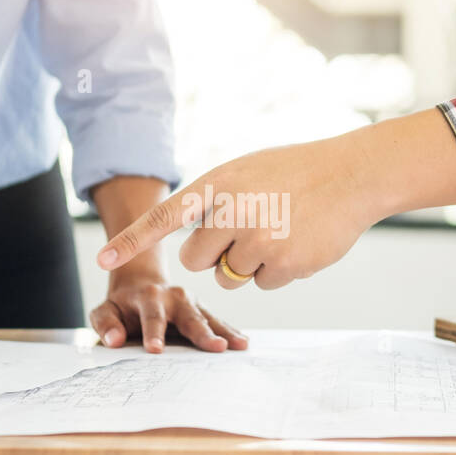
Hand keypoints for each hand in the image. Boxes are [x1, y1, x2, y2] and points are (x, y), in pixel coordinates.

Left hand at [89, 259, 247, 353]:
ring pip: (209, 319)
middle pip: (189, 317)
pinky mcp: (203, 310)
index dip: (153, 333)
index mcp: (149, 297)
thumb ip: (106, 324)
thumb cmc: (122, 305)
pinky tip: (243, 343)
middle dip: (202, 333)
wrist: (141, 284)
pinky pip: (218, 322)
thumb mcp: (106, 311)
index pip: (152, 317)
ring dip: (224, 332)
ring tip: (240, 346)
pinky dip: (230, 332)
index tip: (155, 350)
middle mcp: (175, 297)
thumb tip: (114, 341)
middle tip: (216, 347)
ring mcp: (192, 302)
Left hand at [96, 109, 455, 289]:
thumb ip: (215, 200)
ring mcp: (258, 241)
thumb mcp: (247, 170)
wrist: (352, 175)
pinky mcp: (284, 266)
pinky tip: (298, 243)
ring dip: (248, 265)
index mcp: (219, 185)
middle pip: (197, 261)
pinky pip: (263, 284)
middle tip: (247, 231)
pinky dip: (278, 271)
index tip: (103, 262)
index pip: (163, 218)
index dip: (131, 242)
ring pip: (229, 277)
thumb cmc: (296, 172)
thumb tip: (192, 241)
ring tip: (280, 231)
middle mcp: (233, 213)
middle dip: (214, 255)